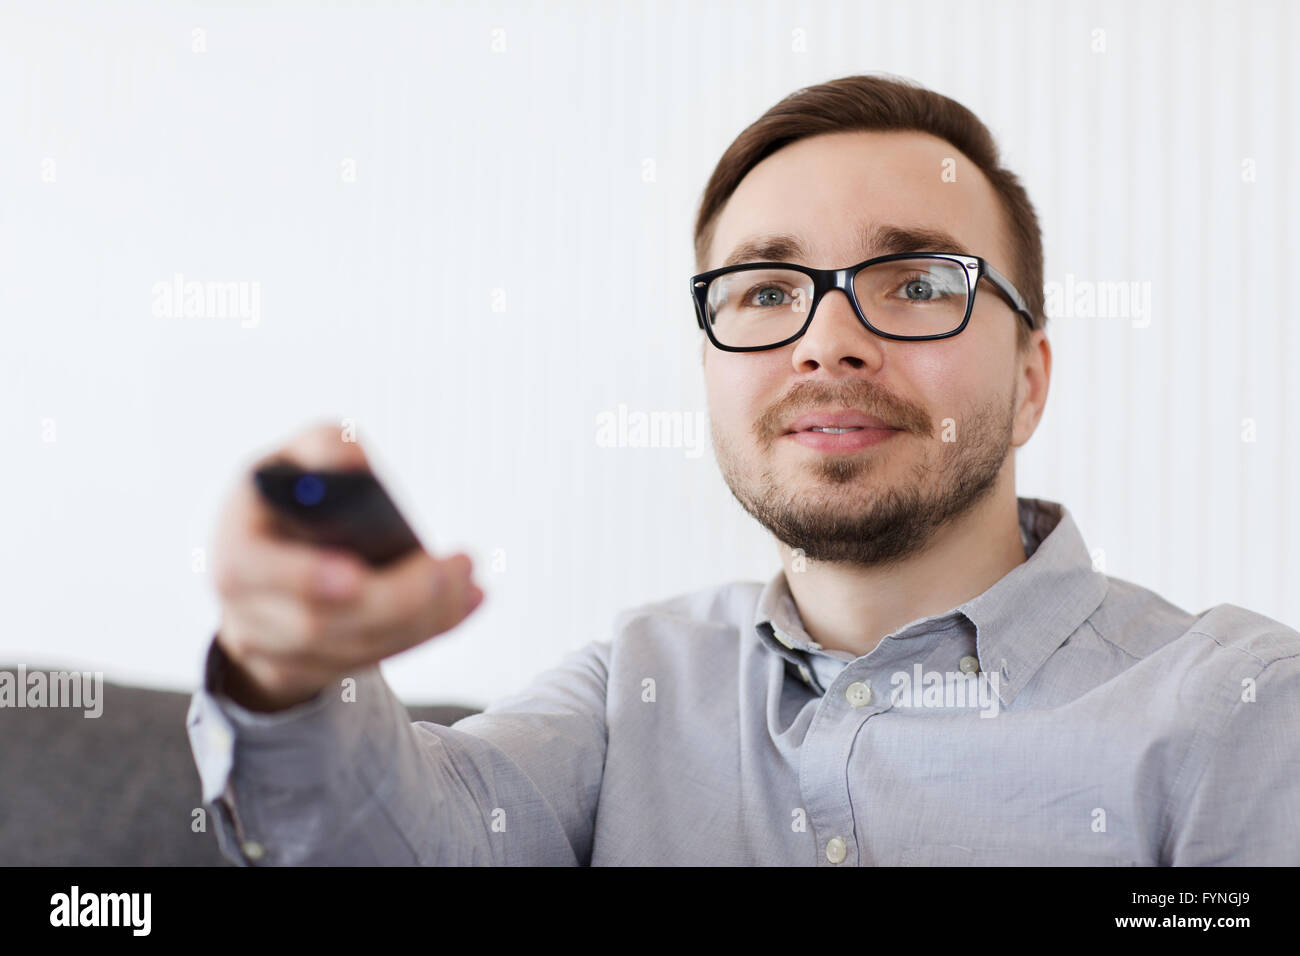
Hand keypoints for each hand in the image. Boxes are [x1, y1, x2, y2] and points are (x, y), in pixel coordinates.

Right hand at [210, 422, 482, 711]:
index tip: (356, 575)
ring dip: (425, 617)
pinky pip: (376, 658)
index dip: (302, 578)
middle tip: (455, 565)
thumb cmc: (292, 494)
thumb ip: (323, 449)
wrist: (272, 557)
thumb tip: (353, 462)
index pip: (253, 573)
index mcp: (236, 551)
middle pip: (320, 624)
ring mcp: (279, 651)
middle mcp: (248, 612)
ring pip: (357, 650)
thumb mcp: (296, 459)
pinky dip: (428, 630)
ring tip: (470, 578)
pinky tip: (468, 599)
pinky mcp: (317, 669)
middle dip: (397, 599)